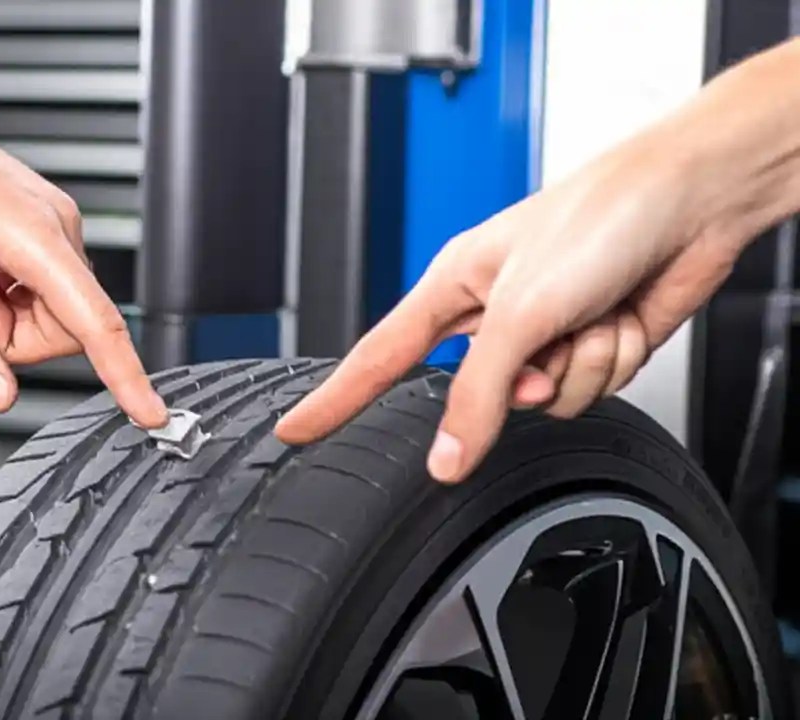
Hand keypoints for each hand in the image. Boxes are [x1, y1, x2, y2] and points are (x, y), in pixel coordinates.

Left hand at [0, 107, 167, 426]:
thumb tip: (1, 396)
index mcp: (31, 234)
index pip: (95, 321)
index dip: (125, 375)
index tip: (150, 412)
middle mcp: (56, 224)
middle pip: (69, 325)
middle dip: (17, 340)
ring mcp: (52, 220)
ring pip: (55, 310)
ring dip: (9, 318)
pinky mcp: (41, 222)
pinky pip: (43, 285)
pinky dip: (8, 296)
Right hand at [275, 131, 751, 481]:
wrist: (691, 203)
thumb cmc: (597, 218)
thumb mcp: (520, 311)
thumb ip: (477, 393)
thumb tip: (445, 460)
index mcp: (453, 287)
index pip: (377, 358)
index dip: (335, 398)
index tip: (296, 429)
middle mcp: (495, 315)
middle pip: (481, 396)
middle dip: (522, 379)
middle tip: (545, 342)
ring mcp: (548, 335)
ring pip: (546, 403)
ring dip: (580, 363)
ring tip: (593, 311)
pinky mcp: (593, 348)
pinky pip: (592, 391)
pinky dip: (613, 360)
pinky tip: (622, 316)